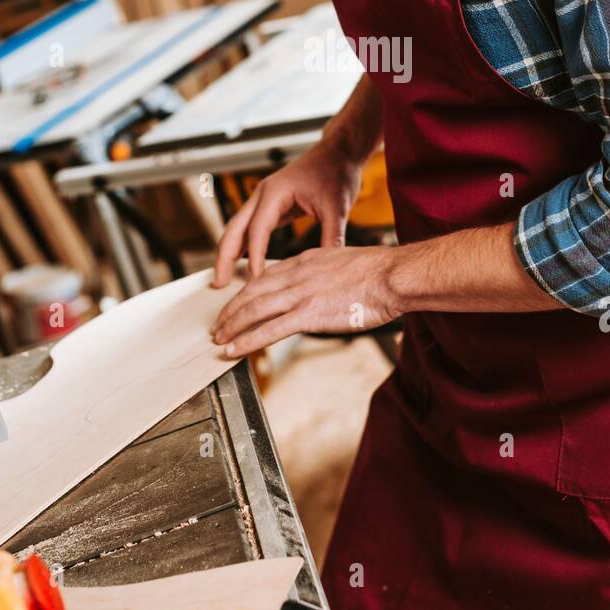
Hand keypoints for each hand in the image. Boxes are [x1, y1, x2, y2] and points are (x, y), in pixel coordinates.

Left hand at [212, 245, 401, 356]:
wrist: (392, 276)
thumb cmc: (379, 272)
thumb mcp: (345, 262)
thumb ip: (326, 273)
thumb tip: (324, 287)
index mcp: (306, 260)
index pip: (267, 275)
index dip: (247, 291)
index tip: (238, 302)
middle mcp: (297, 274)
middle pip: (252, 291)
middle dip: (231, 309)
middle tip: (218, 323)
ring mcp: (301, 294)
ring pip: (254, 309)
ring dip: (232, 325)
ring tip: (219, 338)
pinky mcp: (309, 314)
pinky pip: (269, 329)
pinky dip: (247, 340)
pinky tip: (234, 349)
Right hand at [213, 138, 364, 287]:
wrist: (338, 152)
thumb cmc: (336, 172)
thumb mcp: (337, 207)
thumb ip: (332, 237)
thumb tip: (328, 267)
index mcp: (275, 192)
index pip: (257, 229)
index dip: (254, 256)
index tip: (255, 279)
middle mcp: (263, 194)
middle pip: (234, 228)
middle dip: (224, 256)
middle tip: (218, 283)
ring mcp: (264, 199)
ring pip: (238, 228)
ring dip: (229, 252)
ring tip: (223, 279)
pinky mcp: (271, 205)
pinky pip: (251, 228)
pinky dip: (244, 246)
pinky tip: (242, 264)